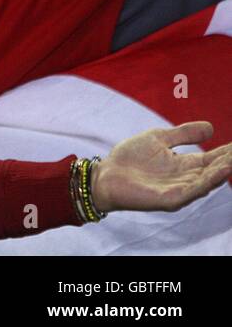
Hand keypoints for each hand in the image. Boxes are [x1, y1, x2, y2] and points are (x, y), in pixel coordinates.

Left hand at [91, 121, 231, 213]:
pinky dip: (207, 182)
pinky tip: (218, 173)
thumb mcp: (159, 139)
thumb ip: (184, 134)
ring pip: (207, 181)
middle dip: (228, 162)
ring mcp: (180, 190)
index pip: (213, 158)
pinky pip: (192, 191)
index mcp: (185, 164)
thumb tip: (211, 127)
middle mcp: (186, 178)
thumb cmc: (129, 157)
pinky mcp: (170, 199)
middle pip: (214, 170)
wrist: (105, 174)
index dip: (228, 152)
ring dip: (221, 171)